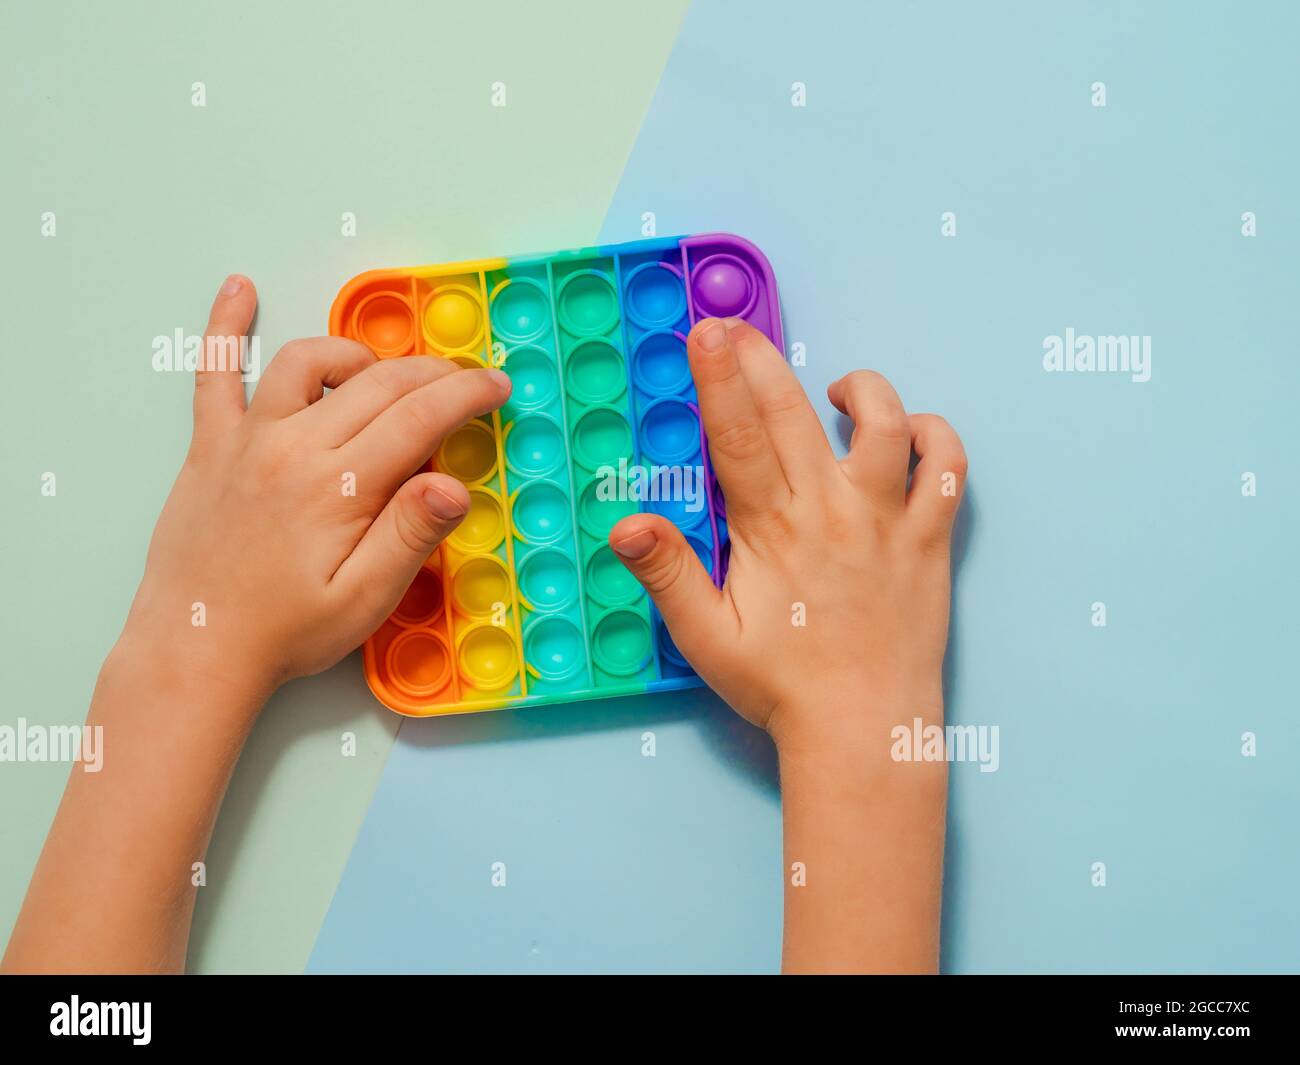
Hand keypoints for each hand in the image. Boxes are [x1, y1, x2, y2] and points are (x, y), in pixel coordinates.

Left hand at [121, 275, 510, 702]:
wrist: (195, 650)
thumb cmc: (282, 633)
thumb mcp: (364, 599)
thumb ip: (410, 535)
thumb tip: (454, 485)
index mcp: (338, 486)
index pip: (419, 417)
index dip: (466, 394)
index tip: (496, 386)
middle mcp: (293, 447)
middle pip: (378, 384)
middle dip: (433, 373)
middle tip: (465, 381)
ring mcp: (248, 440)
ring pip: (309, 363)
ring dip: (356, 358)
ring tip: (383, 375)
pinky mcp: (212, 446)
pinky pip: (216, 373)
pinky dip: (225, 328)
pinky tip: (237, 290)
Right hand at [608, 317, 965, 752]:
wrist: (865, 729)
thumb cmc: (782, 686)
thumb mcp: (706, 637)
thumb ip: (667, 574)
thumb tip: (625, 525)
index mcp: (773, 531)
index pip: (737, 436)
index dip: (719, 377)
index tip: (706, 332)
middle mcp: (832, 512)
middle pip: (795, 413)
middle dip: (763, 360)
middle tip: (739, 329)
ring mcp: (889, 521)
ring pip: (887, 425)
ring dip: (862, 390)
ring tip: (834, 389)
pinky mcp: (931, 539)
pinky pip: (949, 470)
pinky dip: (935, 438)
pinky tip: (909, 433)